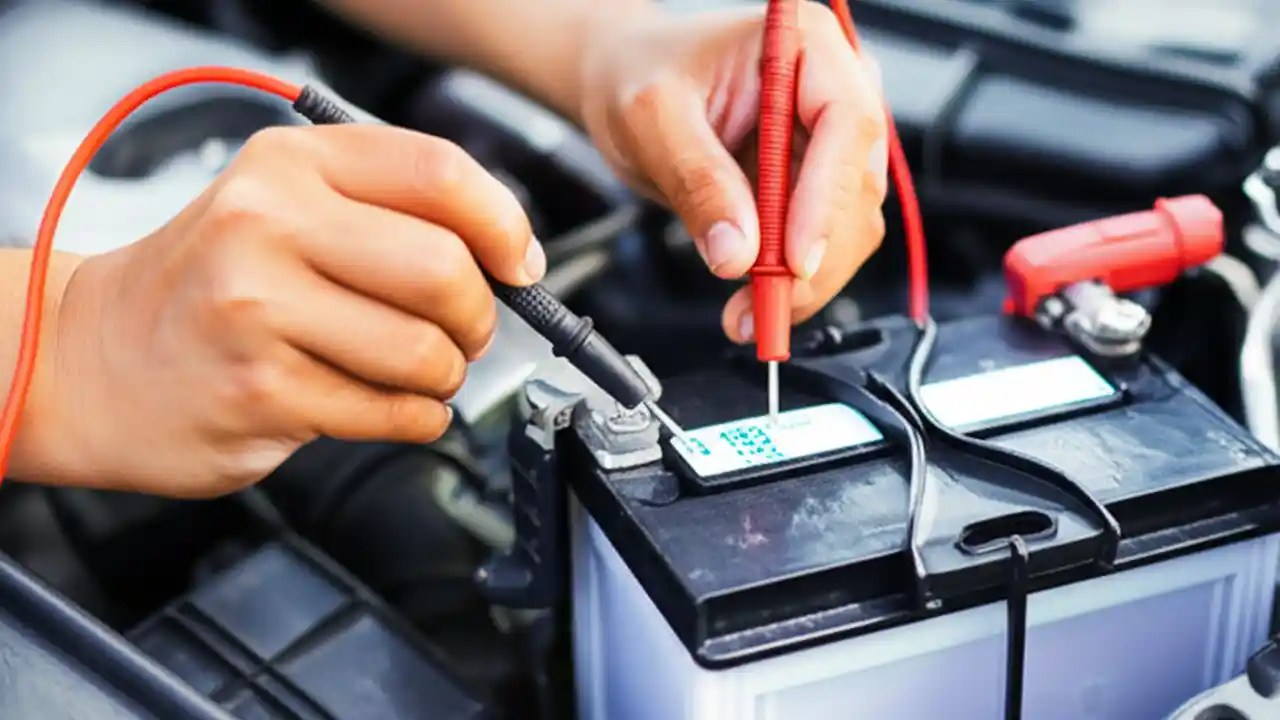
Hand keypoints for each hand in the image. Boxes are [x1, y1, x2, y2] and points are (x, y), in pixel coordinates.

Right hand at [26, 125, 540, 496]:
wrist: (96, 358)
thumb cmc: (210, 283)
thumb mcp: (285, 207)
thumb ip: (390, 212)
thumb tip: (508, 254)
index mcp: (291, 166)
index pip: (439, 174)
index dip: (503, 225)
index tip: (518, 264)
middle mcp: (267, 225)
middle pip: (444, 268)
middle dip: (478, 316)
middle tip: (465, 331)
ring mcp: (256, 310)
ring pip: (423, 351)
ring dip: (445, 375)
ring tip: (416, 372)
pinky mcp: (258, 391)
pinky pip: (390, 412)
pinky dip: (414, 417)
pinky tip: (389, 404)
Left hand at [578, 2, 887, 341]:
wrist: (627, 85)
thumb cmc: (640, 75)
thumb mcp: (652, 119)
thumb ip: (697, 181)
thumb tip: (737, 252)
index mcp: (807, 44)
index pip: (847, 124)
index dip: (827, 201)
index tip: (795, 262)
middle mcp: (835, 88)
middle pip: (857, 186)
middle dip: (814, 258)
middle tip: (763, 305)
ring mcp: (832, 141)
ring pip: (850, 227)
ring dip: (805, 281)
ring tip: (746, 311)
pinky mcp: (818, 186)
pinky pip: (825, 244)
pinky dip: (793, 281)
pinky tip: (753, 300)